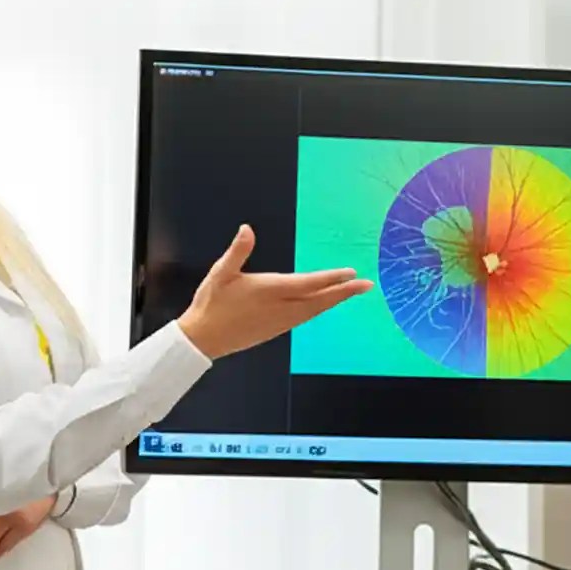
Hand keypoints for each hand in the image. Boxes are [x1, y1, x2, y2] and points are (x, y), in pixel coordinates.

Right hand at [178, 224, 372, 358]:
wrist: (203, 339)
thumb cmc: (211, 304)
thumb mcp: (220, 272)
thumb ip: (237, 251)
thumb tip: (247, 229)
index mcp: (269, 291)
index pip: (307, 283)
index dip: (330, 278)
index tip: (351, 273)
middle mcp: (280, 308)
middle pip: (319, 300)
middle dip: (344, 292)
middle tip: (367, 285)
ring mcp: (280, 322)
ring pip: (314, 311)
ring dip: (334, 301)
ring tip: (351, 292)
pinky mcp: (276, 330)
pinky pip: (305, 318)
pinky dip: (319, 309)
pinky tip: (324, 305)